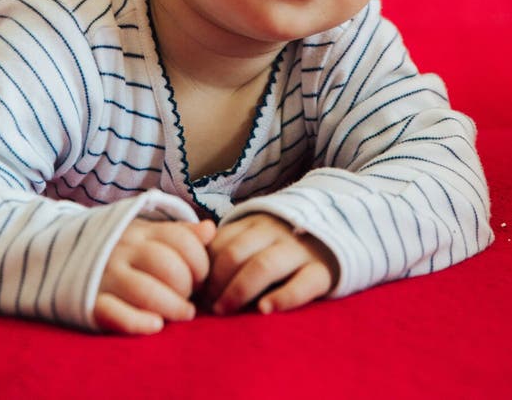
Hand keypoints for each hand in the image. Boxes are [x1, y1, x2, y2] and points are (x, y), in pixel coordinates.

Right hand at [94, 218, 215, 333]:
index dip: (201, 261)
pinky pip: (115, 313)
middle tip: (190, 298)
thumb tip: (210, 230)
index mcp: (141, 231)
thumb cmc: (119, 250)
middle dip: (187, 286)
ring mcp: (106, 276)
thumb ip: (179, 233)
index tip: (202, 277)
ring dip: (171, 306)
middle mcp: (124, 250)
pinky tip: (156, 326)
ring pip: (146, 291)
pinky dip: (138, 322)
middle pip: (168, 266)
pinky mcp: (90, 302)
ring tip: (183, 314)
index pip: (182, 240)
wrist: (60, 255)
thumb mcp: (147, 233)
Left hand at [206, 213, 337, 315]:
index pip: (220, 243)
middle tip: (208, 307)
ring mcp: (299, 249)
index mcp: (255, 223)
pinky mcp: (323, 270)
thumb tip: (193, 271)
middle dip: (216, 282)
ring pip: (263, 266)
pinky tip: (264, 310)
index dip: (204, 269)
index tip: (195, 292)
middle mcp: (275, 232)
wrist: (342, 225)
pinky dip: (282, 297)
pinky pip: (302, 283)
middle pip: (235, 254)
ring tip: (223, 312)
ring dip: (238, 290)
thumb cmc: (286, 241)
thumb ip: (230, 245)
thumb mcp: (258, 234)